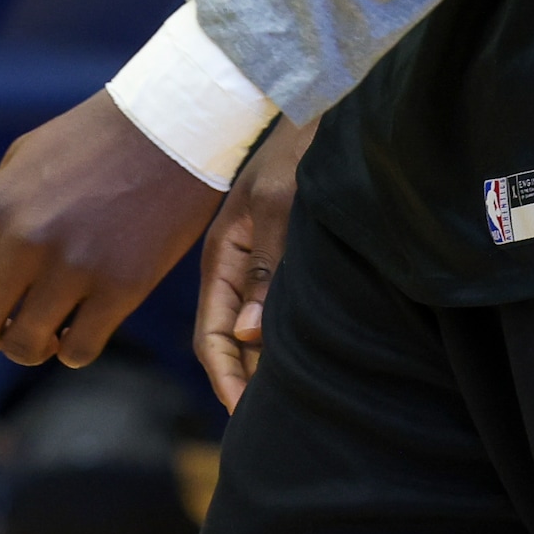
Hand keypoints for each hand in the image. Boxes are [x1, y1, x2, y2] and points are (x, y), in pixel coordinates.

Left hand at [0, 91, 224, 368]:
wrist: (168, 126)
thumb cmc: (90, 140)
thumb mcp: (21, 162)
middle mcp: (25, 243)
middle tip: (8, 324)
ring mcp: (74, 268)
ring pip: (25, 349)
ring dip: (32, 345)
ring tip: (47, 326)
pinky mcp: (122, 288)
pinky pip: (79, 351)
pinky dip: (74, 348)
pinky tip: (81, 325)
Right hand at [195, 113, 309, 408]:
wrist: (320, 105)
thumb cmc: (301, 150)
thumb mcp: (284, 204)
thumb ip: (269, 268)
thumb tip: (250, 336)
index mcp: (223, 256)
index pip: (213, 336)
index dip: (227, 380)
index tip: (247, 417)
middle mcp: (235, 267)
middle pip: (230, 342)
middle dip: (244, 384)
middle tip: (274, 428)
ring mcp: (257, 264)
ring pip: (252, 331)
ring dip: (264, 367)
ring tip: (289, 407)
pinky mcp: (282, 259)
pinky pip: (274, 313)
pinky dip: (282, 343)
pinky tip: (302, 362)